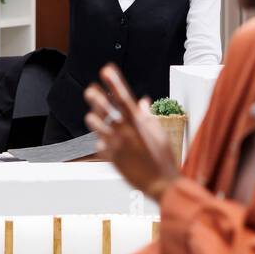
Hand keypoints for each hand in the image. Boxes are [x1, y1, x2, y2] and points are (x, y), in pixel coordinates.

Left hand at [84, 64, 179, 201]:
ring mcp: (116, 145)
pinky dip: (102, 141)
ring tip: (93, 116)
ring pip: (96, 125)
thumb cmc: (163, 158)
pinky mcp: (111, 158)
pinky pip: (100, 144)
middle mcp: (125, 132)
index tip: (107, 70)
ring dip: (94, 118)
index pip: (124, 97)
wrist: (161, 184)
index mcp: (139, 123)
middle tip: (91, 90)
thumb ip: (148, 116)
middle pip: (105, 108)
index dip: (114, 82)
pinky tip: (107, 143)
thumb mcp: (159, 133)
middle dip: (95, 96)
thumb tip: (143, 101)